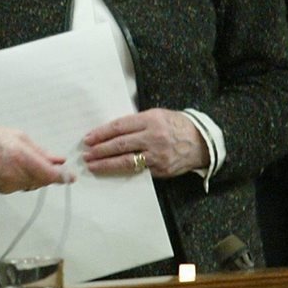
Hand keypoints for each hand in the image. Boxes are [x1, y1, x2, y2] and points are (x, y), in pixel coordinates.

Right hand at [0, 123, 73, 193]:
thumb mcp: (20, 137)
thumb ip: (41, 152)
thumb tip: (59, 160)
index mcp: (23, 158)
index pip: (50, 175)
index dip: (63, 177)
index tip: (71, 176)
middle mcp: (18, 176)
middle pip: (43, 181)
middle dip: (48, 173)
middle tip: (46, 161)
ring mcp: (10, 185)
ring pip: (33, 184)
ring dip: (36, 176)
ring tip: (24, 160)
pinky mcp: (4, 191)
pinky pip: (21, 186)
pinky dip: (24, 178)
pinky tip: (15, 167)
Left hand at [82, 108, 207, 178]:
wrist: (201, 142)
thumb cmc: (176, 125)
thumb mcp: (157, 115)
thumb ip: (136, 122)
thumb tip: (112, 131)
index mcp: (150, 119)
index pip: (119, 126)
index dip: (101, 133)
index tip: (88, 138)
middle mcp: (153, 137)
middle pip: (120, 144)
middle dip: (99, 150)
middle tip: (85, 154)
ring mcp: (157, 155)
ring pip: (126, 161)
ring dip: (106, 164)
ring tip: (92, 165)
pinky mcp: (160, 169)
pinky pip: (138, 170)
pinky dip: (122, 171)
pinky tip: (111, 172)